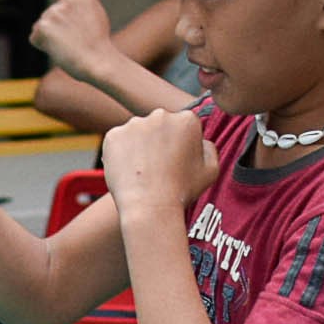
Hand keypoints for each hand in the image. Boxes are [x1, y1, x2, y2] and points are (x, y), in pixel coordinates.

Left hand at [29, 0, 120, 82]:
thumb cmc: (97, 43)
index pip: (68, 4)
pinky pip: (35, 38)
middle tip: (78, 40)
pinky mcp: (43, 26)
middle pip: (53, 15)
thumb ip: (77, 2)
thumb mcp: (93, 15)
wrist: (97, 62)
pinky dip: (43, 46)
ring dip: (51, 38)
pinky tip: (58, 49)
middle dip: (61, 29)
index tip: (85, 29)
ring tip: (69, 45)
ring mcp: (55, 11)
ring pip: (43, 26)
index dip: (74, 21)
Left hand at [100, 105, 215, 217]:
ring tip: (141, 171)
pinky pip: (117, 141)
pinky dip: (120, 153)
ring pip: (137, 132)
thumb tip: (200, 140)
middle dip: (158, 141)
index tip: (175, 162)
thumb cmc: (182, 192)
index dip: (179, 145)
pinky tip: (127, 171)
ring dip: (138, 146)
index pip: (182, 126)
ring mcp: (135, 124)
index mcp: (187, 119)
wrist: (149, 207)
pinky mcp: (113, 135)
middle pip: (159, 126)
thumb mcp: (210, 170)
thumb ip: (209, 148)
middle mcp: (161, 115)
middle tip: (156, 167)